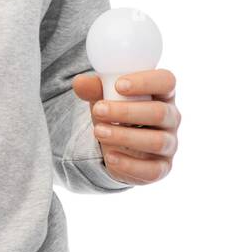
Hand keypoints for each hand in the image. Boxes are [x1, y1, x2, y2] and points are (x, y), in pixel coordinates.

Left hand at [72, 69, 179, 184]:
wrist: (118, 146)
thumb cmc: (117, 113)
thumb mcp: (105, 97)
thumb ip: (94, 88)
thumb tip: (80, 83)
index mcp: (163, 94)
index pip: (166, 81)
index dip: (146, 82)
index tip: (118, 85)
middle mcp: (171, 118)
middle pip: (160, 112)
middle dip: (127, 111)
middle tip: (99, 110)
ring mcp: (169, 144)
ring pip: (157, 141)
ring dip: (125, 136)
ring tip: (99, 131)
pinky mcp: (162, 167)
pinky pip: (152, 170)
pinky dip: (130, 164)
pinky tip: (111, 157)